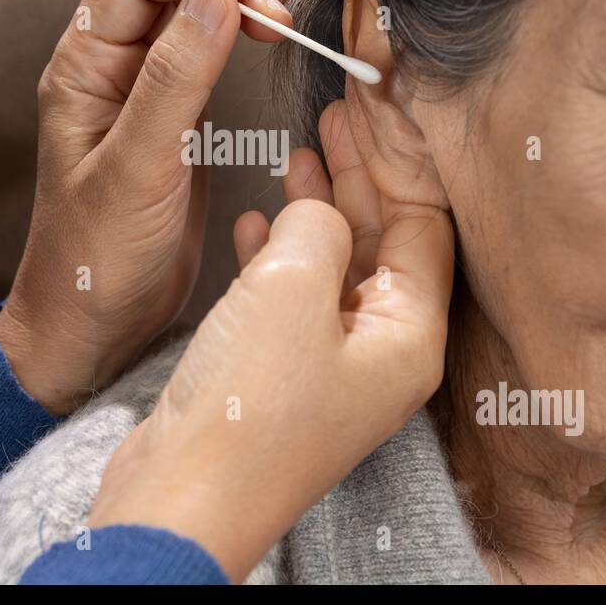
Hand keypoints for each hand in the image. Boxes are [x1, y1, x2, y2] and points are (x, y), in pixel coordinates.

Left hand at [0, 0, 292, 415]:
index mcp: (83, 70)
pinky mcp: (177, 124)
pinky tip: (271, 44)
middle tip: (276, 10)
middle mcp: (111, 73)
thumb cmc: (95, 259)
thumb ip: (173, 81)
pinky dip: (242, 42)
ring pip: (193, 20)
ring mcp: (145, 97)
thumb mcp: (137, 167)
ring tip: (283, 20)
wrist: (95, 327)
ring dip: (239, 6)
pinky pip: (208, 60)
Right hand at [85, 101, 455, 581]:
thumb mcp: (291, 286)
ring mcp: (332, 367)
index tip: (371, 106)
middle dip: (361, 175)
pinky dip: (277, 254)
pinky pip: (294, 298)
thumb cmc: (246, 409)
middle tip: (339, 117)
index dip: (396, 157)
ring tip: (299, 156)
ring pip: (337, 266)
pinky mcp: (283, 377)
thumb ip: (316, 227)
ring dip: (317, 210)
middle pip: (384, 242)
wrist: (182, 498)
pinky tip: (254, 221)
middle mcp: (382, 353)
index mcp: (410, 335)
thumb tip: (315, 207)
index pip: (423, 223)